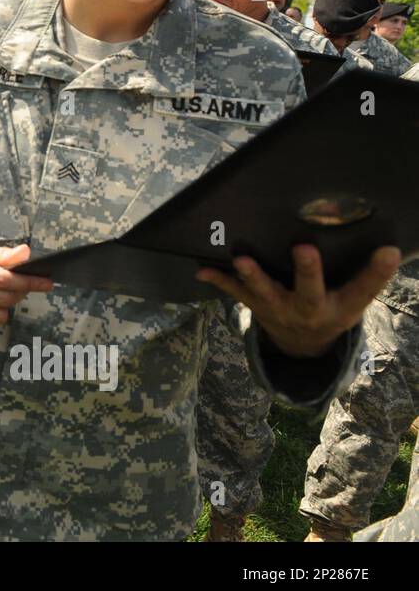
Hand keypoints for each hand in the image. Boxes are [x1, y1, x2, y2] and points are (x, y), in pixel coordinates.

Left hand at [196, 244, 400, 357]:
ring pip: (265, 292)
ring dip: (253, 276)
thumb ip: (368, 276)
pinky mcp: (256, 305)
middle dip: (307, 270)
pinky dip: (219, 280)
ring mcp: (278, 308)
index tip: (389, 250)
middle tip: (304, 248)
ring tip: (242, 259)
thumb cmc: (332, 309)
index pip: (363, 290)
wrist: (302, 344)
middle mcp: (309, 309)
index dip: (377, 272)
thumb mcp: (353, 299)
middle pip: (309, 290)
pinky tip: (201, 269)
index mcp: (339, 307)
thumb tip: (390, 246)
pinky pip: (235, 292)